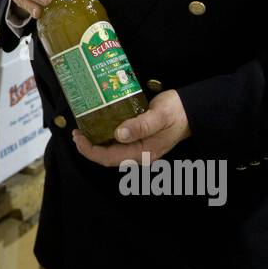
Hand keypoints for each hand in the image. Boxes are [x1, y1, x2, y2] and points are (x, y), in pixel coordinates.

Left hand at [71, 89, 190, 166]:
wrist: (191, 110)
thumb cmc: (176, 112)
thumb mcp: (159, 116)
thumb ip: (141, 126)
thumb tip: (119, 134)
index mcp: (143, 153)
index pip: (109, 158)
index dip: (90, 151)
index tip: (78, 137)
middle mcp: (139, 154)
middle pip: (108, 157)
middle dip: (89, 147)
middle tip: (76, 132)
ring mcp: (139, 147)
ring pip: (111, 150)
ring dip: (95, 142)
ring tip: (83, 129)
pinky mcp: (139, 139)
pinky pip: (117, 142)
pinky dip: (105, 135)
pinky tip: (98, 124)